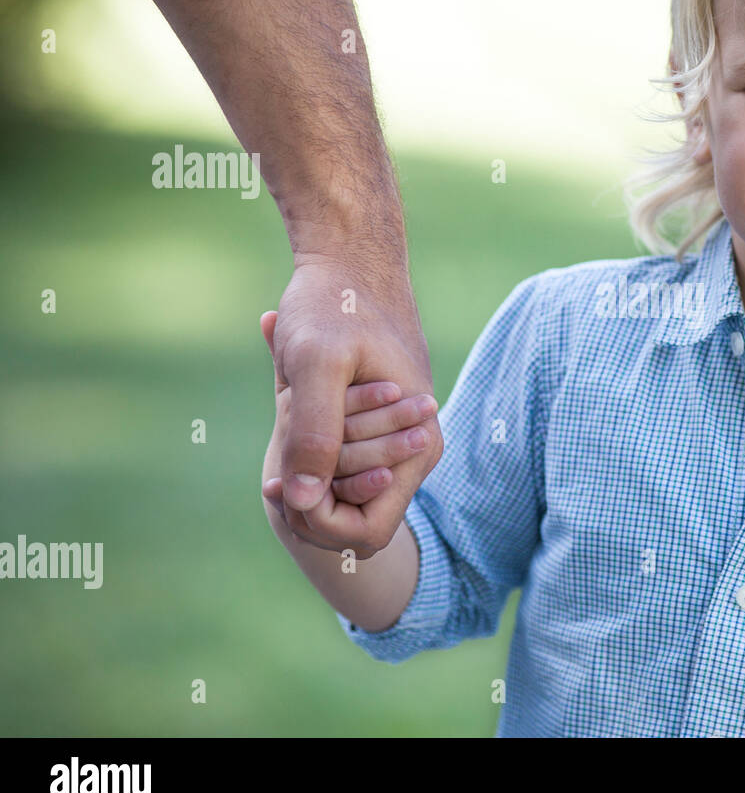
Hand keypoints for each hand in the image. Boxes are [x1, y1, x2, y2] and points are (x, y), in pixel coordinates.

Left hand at [264, 255, 442, 556]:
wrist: (351, 256)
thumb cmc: (335, 303)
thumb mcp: (316, 363)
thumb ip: (315, 433)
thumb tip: (301, 499)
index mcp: (416, 447)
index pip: (368, 535)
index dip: (319, 524)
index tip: (281, 484)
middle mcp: (414, 450)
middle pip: (352, 516)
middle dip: (307, 489)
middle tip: (282, 427)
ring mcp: (395, 437)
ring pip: (340, 488)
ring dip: (306, 462)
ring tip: (289, 405)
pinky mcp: (375, 421)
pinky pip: (336, 457)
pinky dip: (306, 440)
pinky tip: (289, 397)